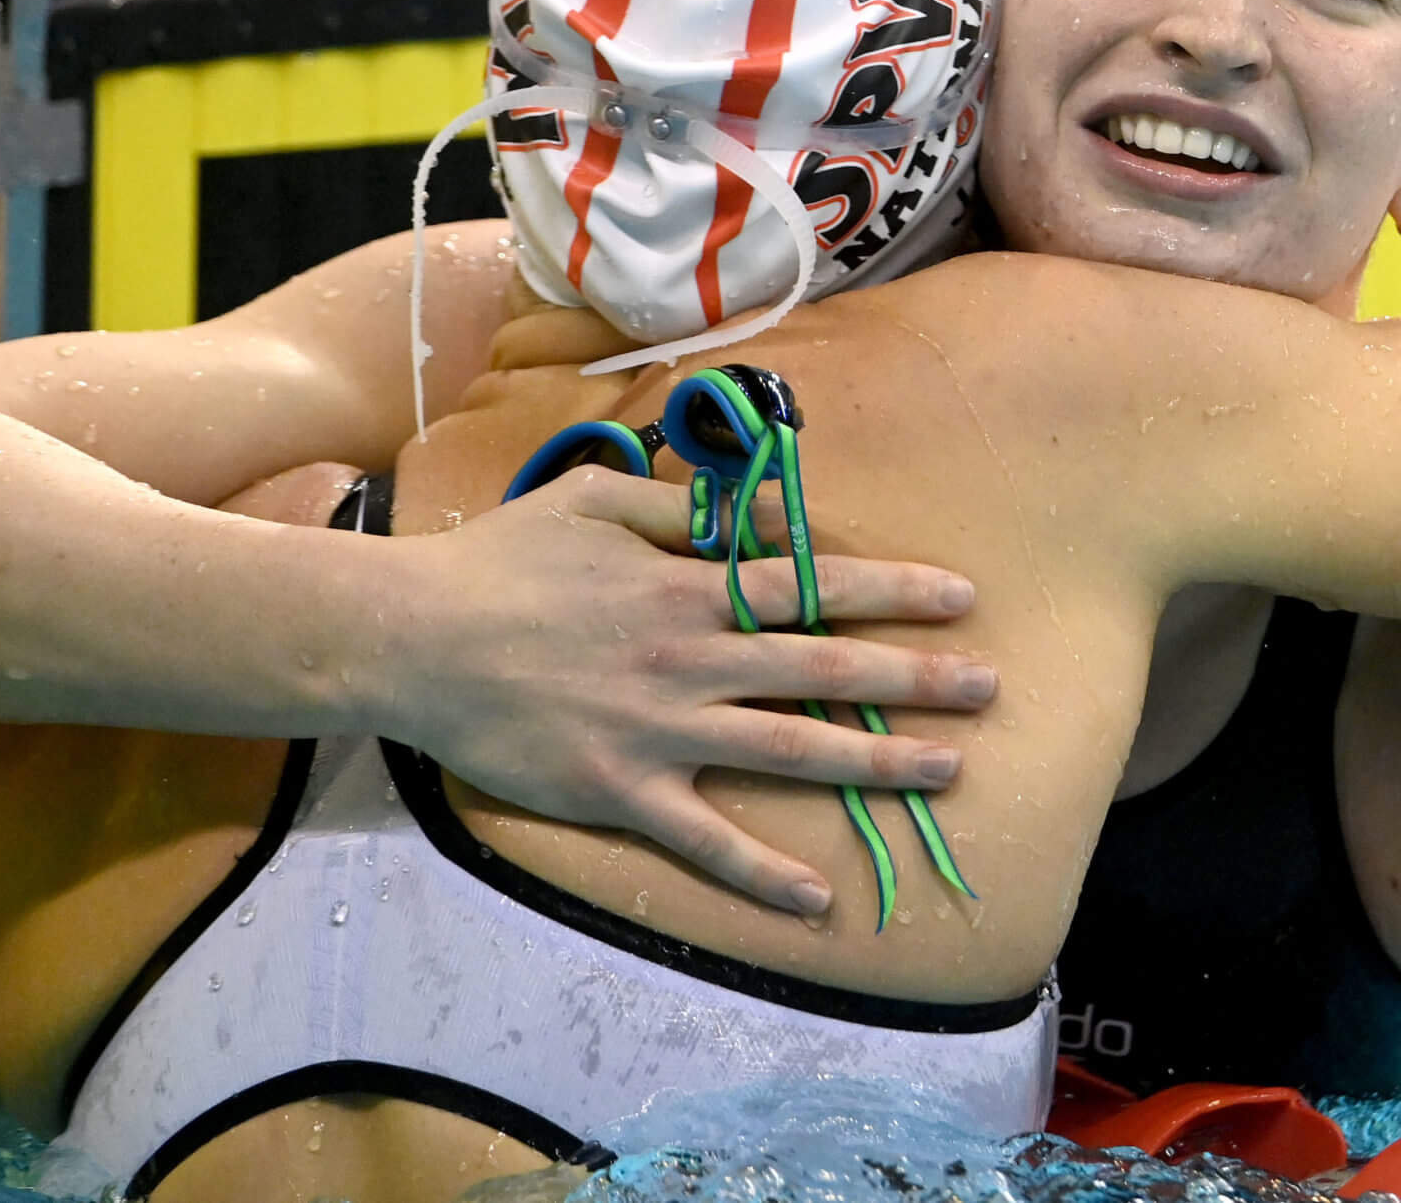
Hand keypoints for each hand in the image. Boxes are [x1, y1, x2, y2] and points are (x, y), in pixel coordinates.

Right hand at [369, 465, 992, 915]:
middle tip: (992, 685)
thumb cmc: (502, 560)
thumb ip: (689, 505)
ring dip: (876, 763)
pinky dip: (762, 875)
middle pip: (826, 670)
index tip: (961, 598)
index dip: (893, 590)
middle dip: (917, 677)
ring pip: (790, 751)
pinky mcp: (620, 793)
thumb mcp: (596, 499)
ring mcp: (660, 733)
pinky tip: (819, 900)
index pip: (813, 584)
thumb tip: (775, 508)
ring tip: (951, 771)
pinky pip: (704, 842)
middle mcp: (690, 661)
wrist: (409, 639)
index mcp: (687, 588)